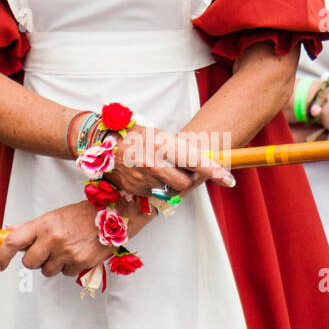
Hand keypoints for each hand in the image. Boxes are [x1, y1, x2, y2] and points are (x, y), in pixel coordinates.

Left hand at [0, 200, 142, 278]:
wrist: (113, 215)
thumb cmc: (83, 215)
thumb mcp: (55, 216)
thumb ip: (32, 227)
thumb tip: (9, 230)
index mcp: (43, 224)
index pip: (12, 242)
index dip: (2, 256)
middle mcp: (52, 238)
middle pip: (29, 262)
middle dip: (35, 260)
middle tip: (47, 251)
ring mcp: (66, 252)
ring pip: (47, 271)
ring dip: (53, 264)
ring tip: (66, 249)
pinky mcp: (79, 263)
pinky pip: (65, 273)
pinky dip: (69, 267)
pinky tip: (78, 253)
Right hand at [107, 125, 234, 196]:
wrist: (99, 142)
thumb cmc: (133, 135)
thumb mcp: (158, 135)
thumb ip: (178, 149)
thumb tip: (201, 162)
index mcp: (162, 145)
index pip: (195, 161)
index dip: (214, 172)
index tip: (229, 180)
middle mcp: (153, 163)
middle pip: (185, 183)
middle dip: (188, 179)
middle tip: (183, 169)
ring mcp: (142, 178)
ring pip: (169, 190)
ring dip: (170, 183)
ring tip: (158, 167)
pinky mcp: (134, 189)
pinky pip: (154, 193)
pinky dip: (155, 186)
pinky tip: (144, 173)